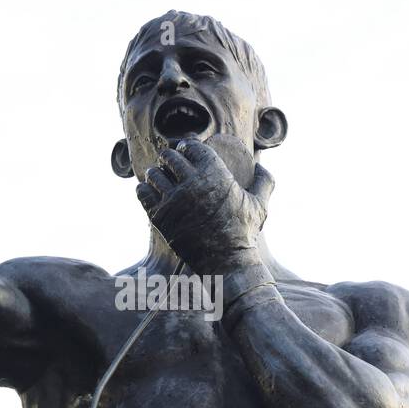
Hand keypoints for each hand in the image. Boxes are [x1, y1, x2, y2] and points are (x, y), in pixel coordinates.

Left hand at [136, 140, 275, 273]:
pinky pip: (143, 193)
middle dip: (169, 157)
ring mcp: (174, 199)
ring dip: (155, 173)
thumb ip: (265, 181)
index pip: (192, 147)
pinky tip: (147, 190)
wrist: (227, 262)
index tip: (184, 150)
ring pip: (154, 174)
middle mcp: (191, 182)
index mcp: (214, 172)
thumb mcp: (260, 204)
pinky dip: (144, 189)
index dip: (186, 146)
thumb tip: (260, 165)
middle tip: (169, 162)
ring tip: (157, 176)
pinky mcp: (160, 217)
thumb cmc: (244, 233)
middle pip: (170, 157)